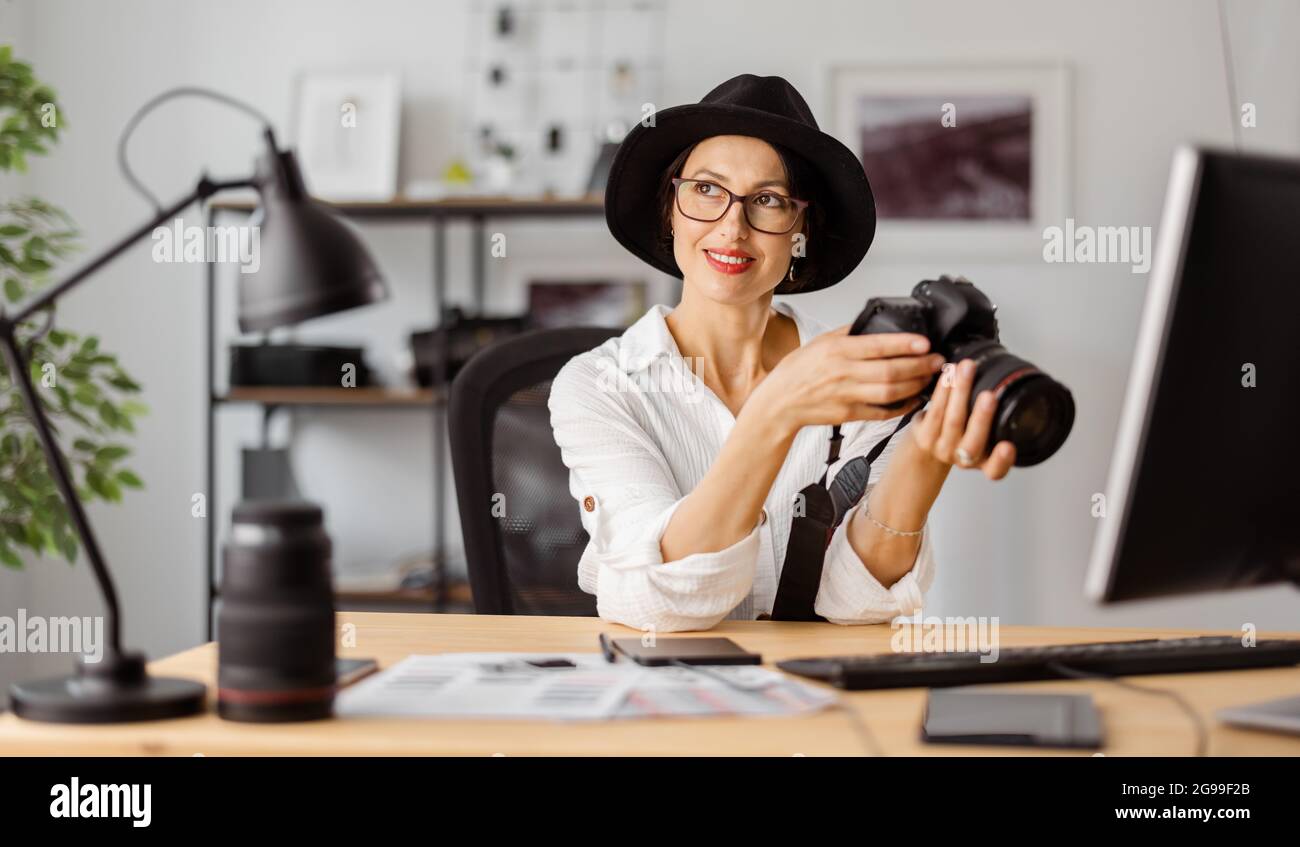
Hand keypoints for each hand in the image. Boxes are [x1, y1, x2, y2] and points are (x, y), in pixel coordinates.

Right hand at [747, 326, 944, 436]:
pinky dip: (902, 407)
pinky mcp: (848, 414)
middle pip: (890, 371)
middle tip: (937, 361)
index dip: (905, 344)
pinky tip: (913, 399)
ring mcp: (846, 395)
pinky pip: (882, 412)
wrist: (779, 402)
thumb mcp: (821, 342)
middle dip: (920, 366)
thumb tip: (876, 323)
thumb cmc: (799, 371)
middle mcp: (843, 373)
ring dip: (915, 386)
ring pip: (890, 392)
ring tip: (929, 378)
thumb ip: (849, 333)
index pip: (877, 345)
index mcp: (837, 350)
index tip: (925, 342)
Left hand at [910, 358, 1016, 479]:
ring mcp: (942, 449)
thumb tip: (1011, 386)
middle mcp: (963, 458)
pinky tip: (949, 373)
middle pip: (973, 440)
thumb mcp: (985, 438)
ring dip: (961, 391)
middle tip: (989, 395)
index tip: (1008, 447)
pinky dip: (943, 389)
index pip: (995, 469)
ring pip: (953, 419)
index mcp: (984, 462)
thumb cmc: (964, 436)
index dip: (1002, 460)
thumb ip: (998, 424)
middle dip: (982, 416)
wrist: (928, 449)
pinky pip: (935, 410)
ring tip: (967, 368)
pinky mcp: (924, 435)